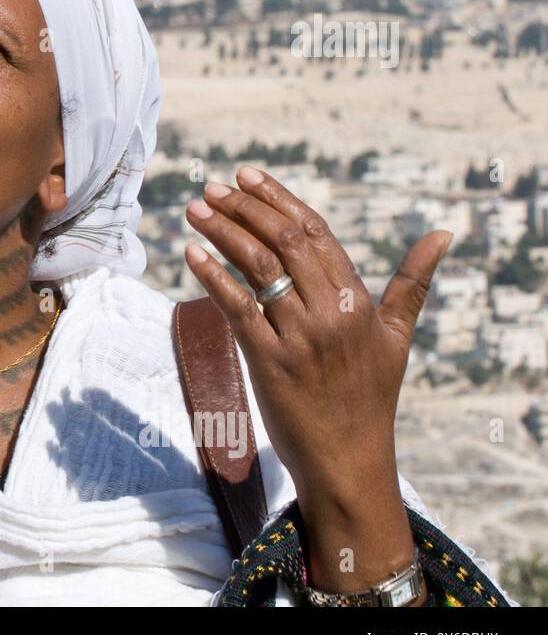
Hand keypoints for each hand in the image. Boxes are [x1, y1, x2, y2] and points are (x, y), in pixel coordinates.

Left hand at [182, 167, 447, 594]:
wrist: (349, 458)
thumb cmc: (370, 394)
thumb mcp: (397, 336)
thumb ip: (413, 282)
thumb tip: (443, 233)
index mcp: (358, 300)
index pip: (314, 234)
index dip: (278, 200)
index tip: (247, 176)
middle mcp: (330, 313)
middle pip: (283, 242)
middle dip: (245, 209)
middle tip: (213, 188)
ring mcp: (299, 336)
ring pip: (258, 268)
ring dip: (223, 232)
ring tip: (196, 209)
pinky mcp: (269, 361)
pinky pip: (237, 309)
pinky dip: (213, 277)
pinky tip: (191, 254)